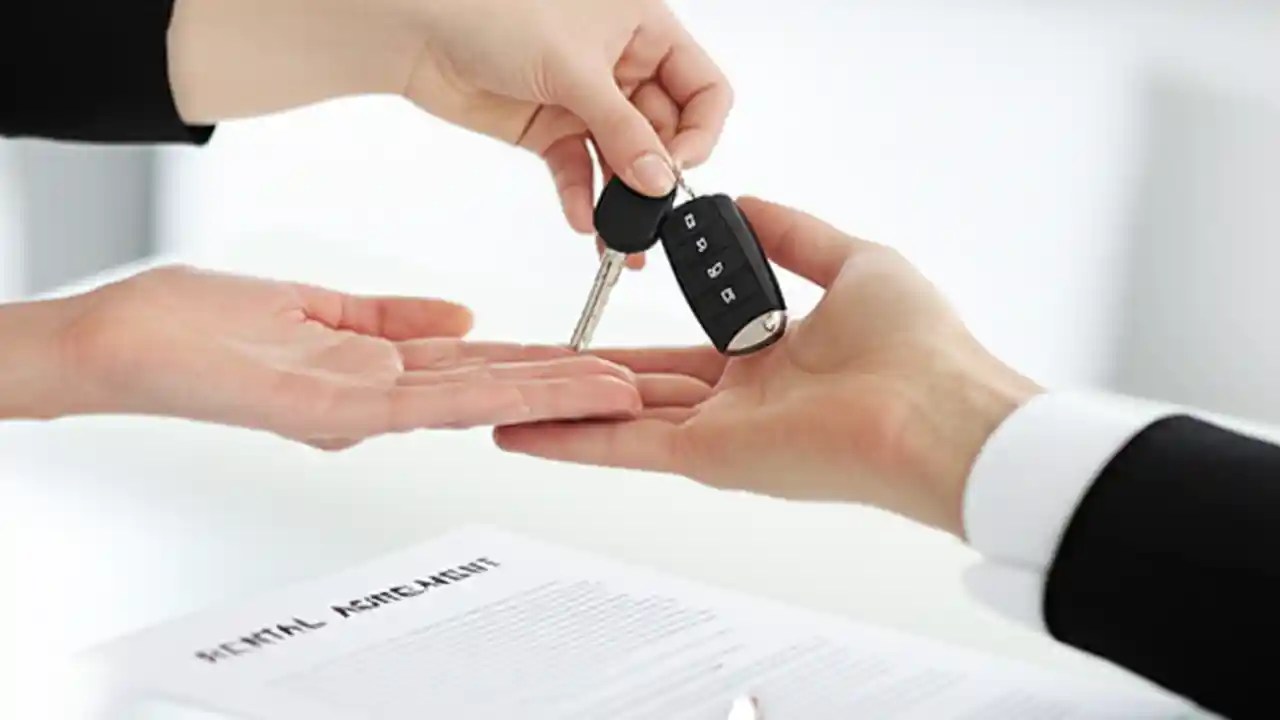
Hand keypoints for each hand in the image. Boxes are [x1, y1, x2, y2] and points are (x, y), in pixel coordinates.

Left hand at [0, 266, 638, 447]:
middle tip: (640, 387)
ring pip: (476, 402)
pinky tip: (535, 385)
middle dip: (570, 388)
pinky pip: (425, 403)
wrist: (128, 343)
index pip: (482, 367)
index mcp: (380, 373)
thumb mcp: (318, 309)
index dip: (547, 365)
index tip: (602, 360)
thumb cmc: (206, 328)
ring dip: (551, 395)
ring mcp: (363, 408)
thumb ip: (392, 318)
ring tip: (615, 388)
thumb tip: (458, 317)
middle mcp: (381, 399)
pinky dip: (488, 394)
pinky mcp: (336, 408)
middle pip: (494, 390)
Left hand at [169, 0, 731, 237]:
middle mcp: (621, 66)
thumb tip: (661, 180)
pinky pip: (579, 172)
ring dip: (622, 200)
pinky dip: (581, 197)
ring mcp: (586, 100)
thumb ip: (624, 130)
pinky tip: (581, 219)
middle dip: (657, 176)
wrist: (415, 29)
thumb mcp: (575, 69)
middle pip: (664, 132)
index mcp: (644, 30)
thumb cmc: (492, 9)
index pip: (704, 90)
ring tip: (621, 238)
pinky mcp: (550, 129)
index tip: (678, 167)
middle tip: (650, 212)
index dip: (699, 132)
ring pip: (622, 161)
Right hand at [496, 199, 1042, 535]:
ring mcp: (721, 432)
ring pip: (620, 415)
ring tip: (500, 394)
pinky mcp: (709, 456)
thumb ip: (794, 236)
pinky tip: (519, 430)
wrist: (939, 410)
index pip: (688, 348)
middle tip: (528, 360)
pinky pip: (625, 444)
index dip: (639, 338)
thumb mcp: (854, 262)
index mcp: (774, 362)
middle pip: (642, 384)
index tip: (597, 323)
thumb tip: (746, 204)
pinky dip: (568, 440)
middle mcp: (741, 401)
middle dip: (582, 374)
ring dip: (559, 406)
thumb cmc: (917, 344)